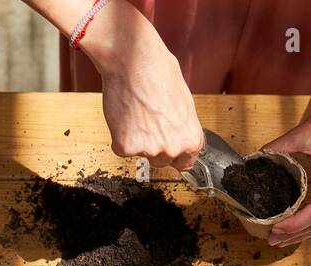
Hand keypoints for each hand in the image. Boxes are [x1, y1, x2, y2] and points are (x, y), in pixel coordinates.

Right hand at [98, 43, 203, 171]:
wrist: (133, 59)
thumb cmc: (159, 71)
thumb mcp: (184, 102)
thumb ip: (183, 126)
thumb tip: (178, 134)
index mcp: (191, 139)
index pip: (185, 162)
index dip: (175, 154)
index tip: (167, 145)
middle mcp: (172, 149)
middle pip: (161, 161)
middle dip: (154, 146)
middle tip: (147, 120)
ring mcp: (148, 150)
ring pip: (140, 154)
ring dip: (136, 140)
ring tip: (135, 112)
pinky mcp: (125, 147)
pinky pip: (120, 148)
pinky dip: (118, 135)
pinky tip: (124, 114)